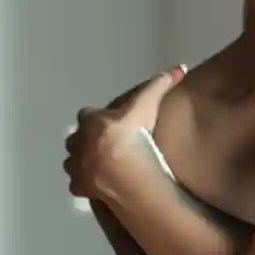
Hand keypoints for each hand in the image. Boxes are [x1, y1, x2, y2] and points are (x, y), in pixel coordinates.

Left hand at [63, 65, 186, 203]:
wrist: (127, 174)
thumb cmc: (134, 136)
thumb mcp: (147, 106)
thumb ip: (159, 86)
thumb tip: (180, 67)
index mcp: (91, 121)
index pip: (87, 114)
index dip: (97, 119)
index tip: (110, 124)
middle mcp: (78, 142)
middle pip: (76, 138)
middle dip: (86, 141)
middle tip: (106, 146)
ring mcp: (77, 166)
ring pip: (73, 161)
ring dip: (82, 162)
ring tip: (101, 166)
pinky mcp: (79, 187)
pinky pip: (78, 184)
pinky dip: (84, 184)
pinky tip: (98, 186)